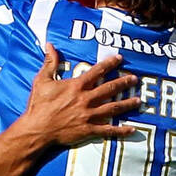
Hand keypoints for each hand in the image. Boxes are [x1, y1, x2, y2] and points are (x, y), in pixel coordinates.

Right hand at [22, 46, 140, 147]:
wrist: (37, 129)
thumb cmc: (38, 105)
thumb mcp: (42, 80)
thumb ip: (50, 62)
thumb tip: (49, 45)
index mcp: (77, 86)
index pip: (97, 71)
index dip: (110, 63)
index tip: (120, 59)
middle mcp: (86, 99)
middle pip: (110, 88)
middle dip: (124, 83)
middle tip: (135, 79)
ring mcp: (89, 115)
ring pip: (113, 108)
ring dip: (127, 104)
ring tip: (138, 100)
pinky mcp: (88, 130)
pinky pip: (108, 130)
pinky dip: (121, 130)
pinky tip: (132, 129)